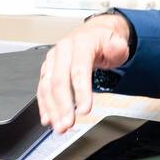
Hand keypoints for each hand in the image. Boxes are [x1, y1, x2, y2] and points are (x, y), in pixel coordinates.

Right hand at [36, 14, 131, 133]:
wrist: (94, 32)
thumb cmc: (104, 40)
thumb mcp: (117, 42)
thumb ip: (117, 47)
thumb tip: (115, 48)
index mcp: (80, 42)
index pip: (78, 69)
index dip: (81, 91)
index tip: (85, 110)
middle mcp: (63, 50)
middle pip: (59, 80)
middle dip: (62, 105)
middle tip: (67, 124)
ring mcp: (53, 59)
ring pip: (47, 86)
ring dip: (52, 109)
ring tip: (59, 126)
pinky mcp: (48, 68)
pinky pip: (42, 88)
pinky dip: (44, 105)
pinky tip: (48, 118)